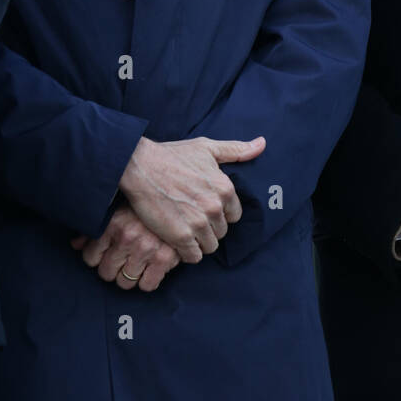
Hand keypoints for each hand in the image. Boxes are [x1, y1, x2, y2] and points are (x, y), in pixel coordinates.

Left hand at [71, 205, 180, 292]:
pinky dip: (147, 281)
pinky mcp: (165, 258)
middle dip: (111, 269)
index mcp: (112, 222)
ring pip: (125, 282)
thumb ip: (93, 228)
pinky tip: (149, 268)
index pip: (90, 257)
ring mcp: (146, 248)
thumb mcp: (116, 209)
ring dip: (128, 276)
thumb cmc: (143, 204)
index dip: (96, 258)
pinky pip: (147, 285)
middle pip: (106, 273)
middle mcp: (127, 236)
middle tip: (120, 261)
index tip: (105, 254)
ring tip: (135, 264)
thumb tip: (75, 245)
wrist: (177, 195)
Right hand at [117, 134, 266, 262]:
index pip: (234, 215)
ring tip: (183, 230)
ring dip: (198, 241)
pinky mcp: (180, 236)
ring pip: (210, 246)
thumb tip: (262, 144)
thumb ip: (236, 150)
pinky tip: (175, 240)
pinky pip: (193, 256)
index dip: (219, 214)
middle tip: (190, 219)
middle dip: (209, 228)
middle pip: (222, 232)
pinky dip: (186, 252)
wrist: (139, 165)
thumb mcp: (206, 147)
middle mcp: (215, 207)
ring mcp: (198, 223)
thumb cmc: (171, 155)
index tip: (203, 208)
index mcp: (225, 188)